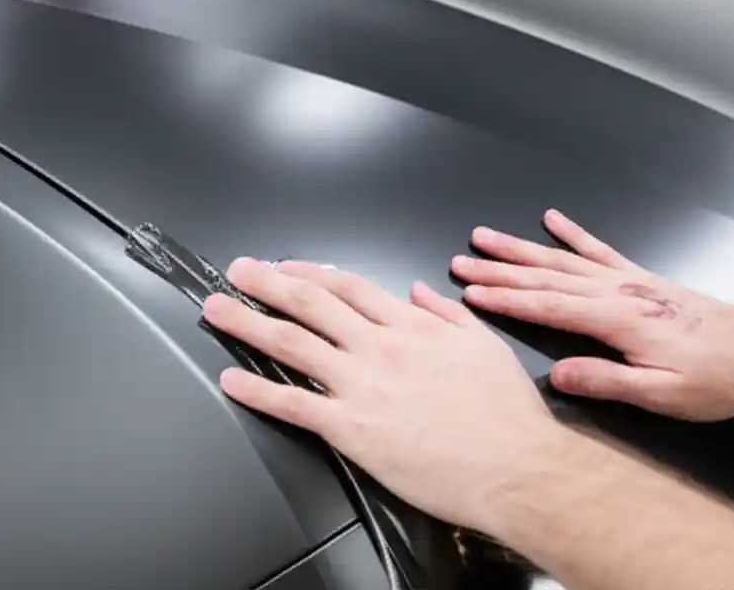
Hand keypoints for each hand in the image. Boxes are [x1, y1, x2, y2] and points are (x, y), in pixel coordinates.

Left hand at [203, 258, 557, 532]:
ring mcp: (363, 386)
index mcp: (411, 327)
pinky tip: (231, 379)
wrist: (517, 467)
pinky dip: (257, 391)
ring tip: (217, 310)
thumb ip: (446, 313)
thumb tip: (418, 290)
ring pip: (292, 343)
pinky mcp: (352, 429)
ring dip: (248, 323)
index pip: (348, 286)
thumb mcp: (484, 345)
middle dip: (266, 283)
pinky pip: (294, 404)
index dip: (309, 271)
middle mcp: (380, 348)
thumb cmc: (506, 415)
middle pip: (311, 303)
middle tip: (237, 271)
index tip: (285, 265)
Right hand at [452, 209, 733, 420]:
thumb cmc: (715, 379)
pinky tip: (551, 219)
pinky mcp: (640, 277)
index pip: (548, 307)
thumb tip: (558, 376)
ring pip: (562, 259)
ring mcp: (628, 279)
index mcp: (619, 320)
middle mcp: (618, 292)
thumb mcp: (662, 394)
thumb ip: (607, 381)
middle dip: (498, 270)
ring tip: (484, 237)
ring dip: (520, 248)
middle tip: (459, 262)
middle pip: (545, 277)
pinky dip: (572, 233)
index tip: (469, 294)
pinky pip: (599, 249)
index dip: (505, 300)